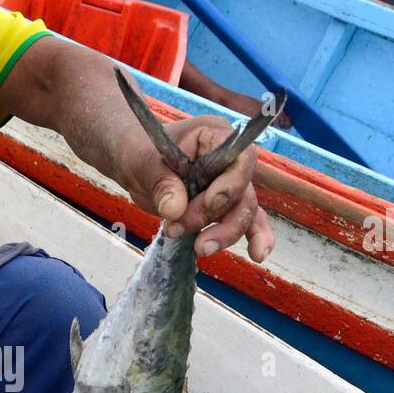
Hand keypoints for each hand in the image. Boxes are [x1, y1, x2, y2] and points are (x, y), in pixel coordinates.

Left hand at [122, 115, 274, 263]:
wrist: (135, 164)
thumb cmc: (141, 153)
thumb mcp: (144, 164)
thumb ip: (162, 184)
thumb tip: (175, 210)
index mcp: (215, 137)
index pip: (240, 159)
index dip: (230, 185)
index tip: (209, 205)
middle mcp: (229, 160)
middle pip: (243, 191)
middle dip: (216, 217)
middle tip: (179, 228)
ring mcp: (229, 183)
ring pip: (244, 211)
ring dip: (224, 234)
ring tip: (199, 248)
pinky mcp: (225, 206)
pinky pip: (247, 221)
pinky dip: (254, 237)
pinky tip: (258, 255)